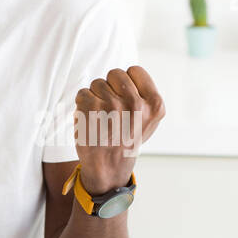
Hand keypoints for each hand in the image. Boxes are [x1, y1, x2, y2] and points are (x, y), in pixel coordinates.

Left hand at [74, 65, 164, 194]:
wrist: (108, 166)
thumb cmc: (127, 140)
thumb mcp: (148, 120)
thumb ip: (144, 95)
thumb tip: (130, 73)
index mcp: (154, 104)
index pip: (135, 70)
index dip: (126, 83)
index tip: (125, 100)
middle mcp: (135, 103)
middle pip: (115, 73)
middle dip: (110, 87)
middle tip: (112, 111)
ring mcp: (112, 104)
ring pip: (97, 83)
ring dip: (96, 98)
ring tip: (102, 119)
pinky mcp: (91, 107)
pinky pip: (83, 93)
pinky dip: (83, 106)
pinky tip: (91, 121)